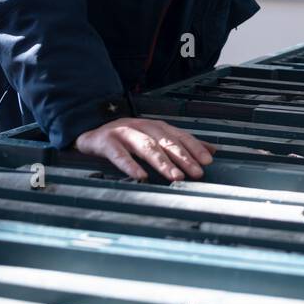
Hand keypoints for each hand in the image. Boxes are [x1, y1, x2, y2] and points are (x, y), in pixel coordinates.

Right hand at [74, 116, 215, 181]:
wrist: (91, 132)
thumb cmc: (127, 138)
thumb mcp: (155, 137)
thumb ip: (182, 144)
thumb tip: (212, 150)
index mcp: (156, 126)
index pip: (180, 136)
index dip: (195, 148)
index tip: (208, 161)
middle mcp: (142, 127)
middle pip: (166, 142)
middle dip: (183, 157)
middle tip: (196, 172)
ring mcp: (124, 133)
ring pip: (146, 147)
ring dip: (162, 162)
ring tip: (175, 176)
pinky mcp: (106, 141)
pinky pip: (119, 154)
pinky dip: (130, 165)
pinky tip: (140, 176)